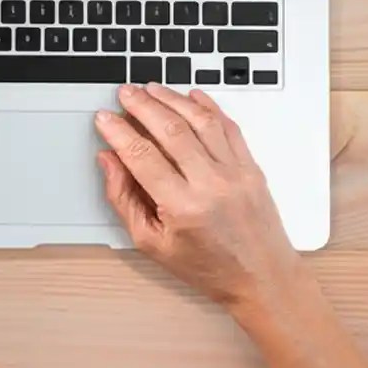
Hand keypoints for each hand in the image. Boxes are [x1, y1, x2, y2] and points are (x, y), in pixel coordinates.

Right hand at [94, 83, 301, 309]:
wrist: (263, 279)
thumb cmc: (208, 267)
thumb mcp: (152, 243)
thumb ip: (124, 199)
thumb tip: (109, 161)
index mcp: (183, 207)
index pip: (142, 156)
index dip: (118, 132)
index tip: (104, 118)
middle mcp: (212, 184)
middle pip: (171, 130)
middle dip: (143, 105)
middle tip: (125, 93)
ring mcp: (236, 173)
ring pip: (201, 121)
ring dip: (173, 99)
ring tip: (151, 88)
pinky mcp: (252, 167)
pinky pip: (229, 127)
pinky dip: (209, 107)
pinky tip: (191, 95)